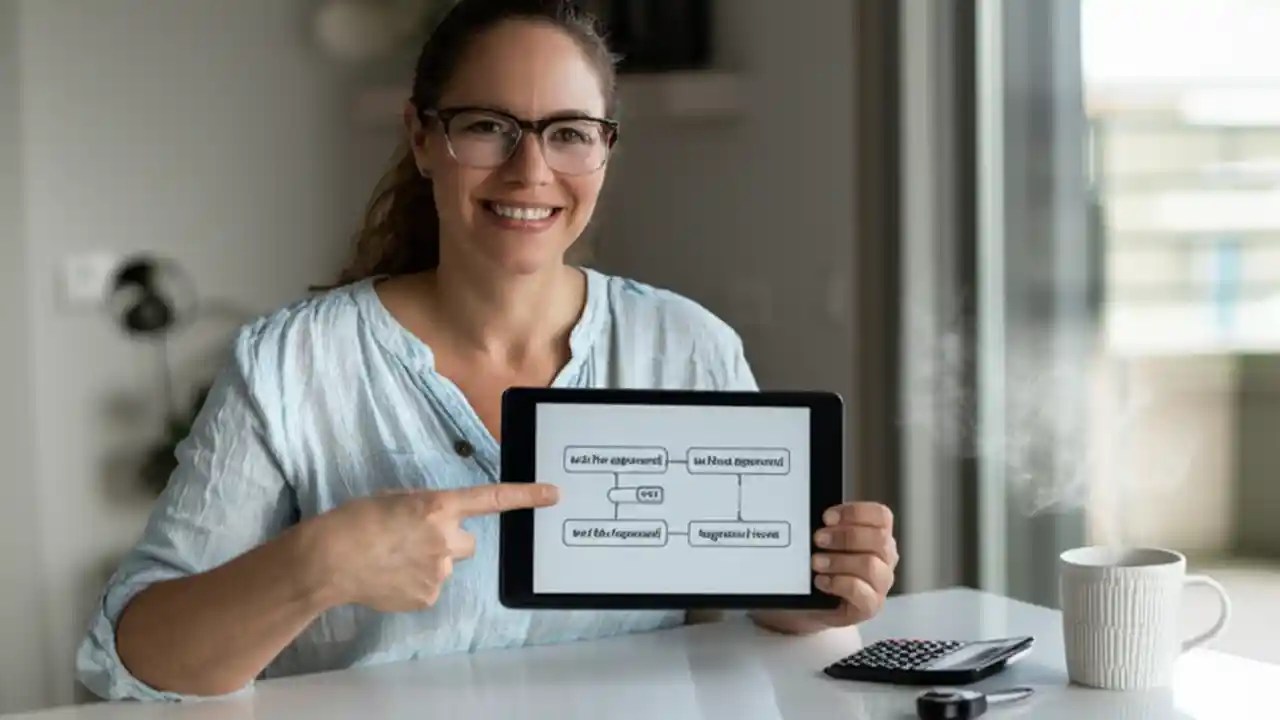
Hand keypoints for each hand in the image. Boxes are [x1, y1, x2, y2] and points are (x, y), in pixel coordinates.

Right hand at [311, 483, 558, 612]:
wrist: (329, 560)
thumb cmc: (357, 521)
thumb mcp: (396, 499)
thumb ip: (428, 509)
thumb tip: (440, 521)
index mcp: (438, 507)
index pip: (491, 499)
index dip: (525, 496)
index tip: (552, 494)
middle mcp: (445, 539)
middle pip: (469, 541)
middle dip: (450, 540)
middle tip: (416, 540)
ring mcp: (439, 572)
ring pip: (447, 565)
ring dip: (430, 561)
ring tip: (393, 558)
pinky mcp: (428, 597)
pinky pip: (431, 586)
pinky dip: (415, 582)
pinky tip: (390, 577)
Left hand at [809, 502, 897, 626]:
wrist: (813, 604)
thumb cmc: (822, 567)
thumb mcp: (826, 543)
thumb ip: (829, 528)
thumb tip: (813, 517)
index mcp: (878, 535)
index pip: (881, 516)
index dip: (855, 512)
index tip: (827, 517)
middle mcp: (885, 558)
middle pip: (878, 539)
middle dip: (844, 536)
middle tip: (819, 539)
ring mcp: (881, 583)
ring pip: (870, 565)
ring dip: (839, 560)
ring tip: (816, 562)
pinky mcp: (870, 605)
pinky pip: (860, 591)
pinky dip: (838, 583)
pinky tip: (821, 581)